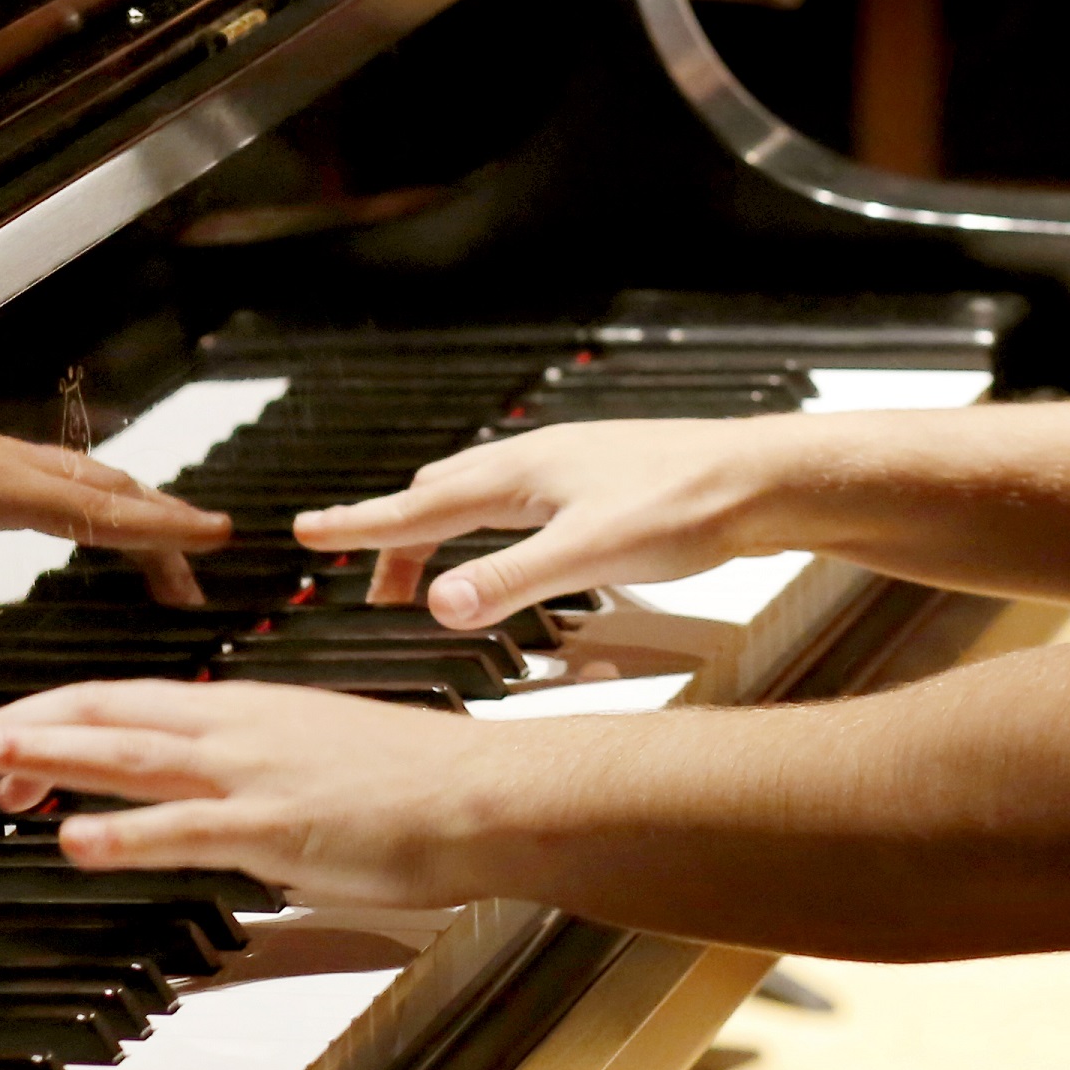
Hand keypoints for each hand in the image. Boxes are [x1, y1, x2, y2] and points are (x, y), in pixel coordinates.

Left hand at [0, 426, 230, 626]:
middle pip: (101, 485)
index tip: (214, 534)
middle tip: (209, 558)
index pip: (90, 502)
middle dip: (160, 519)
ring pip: (80, 483)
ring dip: (131, 512)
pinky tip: (94, 533)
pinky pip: (53, 490)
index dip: (155, 522)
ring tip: (169, 554)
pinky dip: (94, 510)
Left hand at [0, 680, 502, 908]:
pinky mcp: (279, 825)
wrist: (487, 790)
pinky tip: (71, 842)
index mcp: (241, 710)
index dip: (48, 717)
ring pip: (127, 756)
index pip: (121, 700)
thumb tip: (200, 805)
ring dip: (43, 759)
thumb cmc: (416, 784)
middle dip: (17, 729)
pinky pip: (186, 829)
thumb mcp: (311, 762)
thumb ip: (247, 778)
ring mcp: (253, 774)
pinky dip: (122, 834)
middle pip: (104, 715)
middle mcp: (235, 727)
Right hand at [293, 416, 808, 628]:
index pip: (418, 507)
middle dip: (396, 542)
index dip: (359, 526)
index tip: (306, 532)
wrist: (763, 479)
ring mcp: (567, 468)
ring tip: (428, 576)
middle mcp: (535, 462)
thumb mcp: (591, 554)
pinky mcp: (598, 482)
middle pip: (438, 500)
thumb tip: (438, 606)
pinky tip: (512, 548)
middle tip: (373, 590)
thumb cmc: (687, 506)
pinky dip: (487, 530)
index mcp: (520, 476)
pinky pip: (516, 502)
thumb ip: (512, 582)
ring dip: (441, 534)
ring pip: (478, 496)